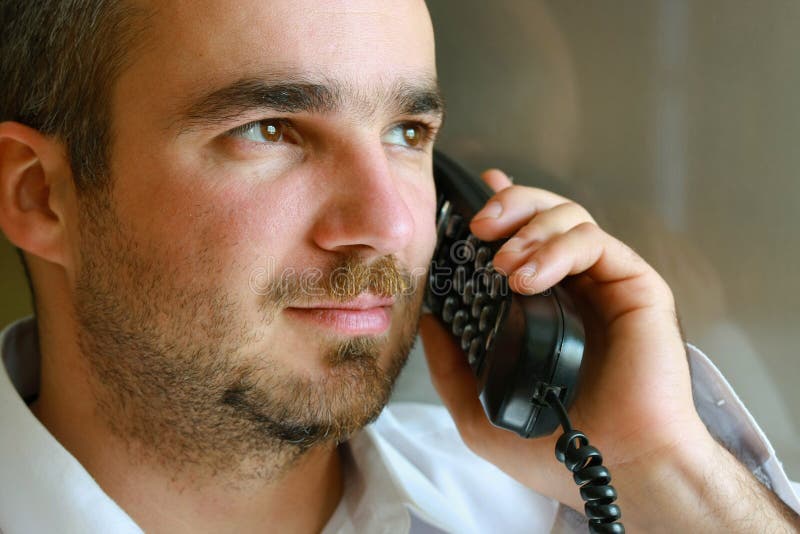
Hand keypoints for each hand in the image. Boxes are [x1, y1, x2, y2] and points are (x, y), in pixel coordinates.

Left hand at [418, 169, 798, 529]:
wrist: (615, 470)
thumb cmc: (556, 449)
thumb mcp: (481, 410)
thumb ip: (451, 366)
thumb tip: (428, 321)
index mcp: (543, 305)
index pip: (523, 239)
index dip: (501, 208)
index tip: (473, 197)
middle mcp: (575, 287)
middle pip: (544, 213)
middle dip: (509, 205)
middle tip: (479, 226)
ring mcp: (605, 284)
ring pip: (570, 216)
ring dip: (528, 230)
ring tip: (502, 267)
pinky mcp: (634, 286)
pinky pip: (595, 242)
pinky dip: (556, 250)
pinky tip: (528, 280)